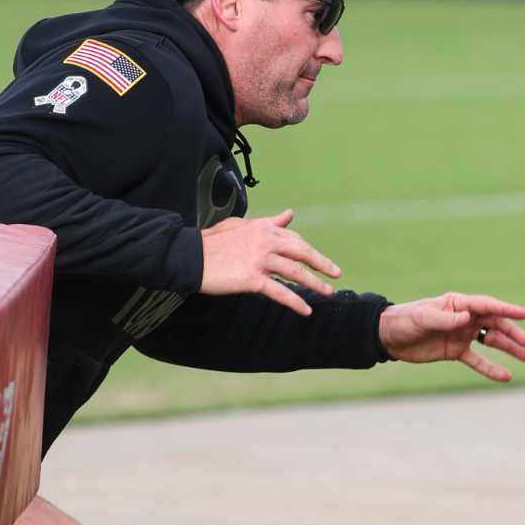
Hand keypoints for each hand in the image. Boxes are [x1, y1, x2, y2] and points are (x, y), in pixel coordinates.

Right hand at [199, 209, 339, 315]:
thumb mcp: (241, 226)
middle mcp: (265, 241)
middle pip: (302, 253)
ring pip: (296, 272)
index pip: (295, 239)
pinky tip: (306, 310)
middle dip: (321, 264)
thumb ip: (268, 222)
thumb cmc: (212, 243)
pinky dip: (296, 302)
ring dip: (315, 283)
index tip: (321, 260)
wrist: (188, 256)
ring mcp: (259, 259)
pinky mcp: (252, 278)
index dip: (310, 251)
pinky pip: (281, 292)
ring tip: (328, 293)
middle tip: (336, 273)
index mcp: (263, 228)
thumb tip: (290, 215)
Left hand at [378, 292, 524, 382]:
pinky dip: (491, 368)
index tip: (524, 314)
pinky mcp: (456, 351)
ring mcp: (462, 335)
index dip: (506, 310)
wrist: (389, 337)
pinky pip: (478, 360)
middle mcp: (464, 318)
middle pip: (494, 324)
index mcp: (458, 304)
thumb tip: (468, 318)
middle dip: (512, 333)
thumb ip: (446, 319)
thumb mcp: (424, 318)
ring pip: (491, 342)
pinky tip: (506, 376)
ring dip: (509, 349)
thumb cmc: (405, 321)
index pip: (487, 306)